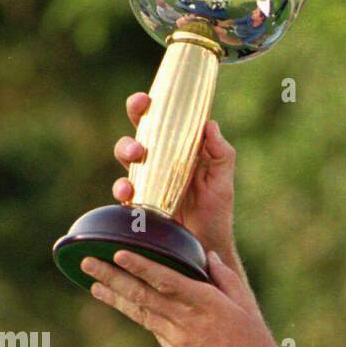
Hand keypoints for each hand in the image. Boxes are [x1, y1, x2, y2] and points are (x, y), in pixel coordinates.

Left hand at [80, 248, 286, 346]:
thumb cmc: (255, 346)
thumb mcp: (245, 306)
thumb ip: (225, 278)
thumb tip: (208, 256)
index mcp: (206, 303)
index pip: (166, 280)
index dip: (140, 266)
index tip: (117, 253)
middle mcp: (186, 321)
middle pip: (142, 296)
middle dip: (112, 277)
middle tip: (86, 261)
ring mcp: (177, 341)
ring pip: (140, 314)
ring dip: (114, 296)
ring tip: (92, 282)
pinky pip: (155, 330)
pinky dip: (140, 315)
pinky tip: (124, 303)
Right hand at [113, 93, 236, 262]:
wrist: (206, 247)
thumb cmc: (215, 213)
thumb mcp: (223, 182)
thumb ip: (221, 154)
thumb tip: (210, 124)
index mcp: (178, 150)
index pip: (162, 120)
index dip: (150, 106)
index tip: (147, 100)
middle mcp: (159, 161)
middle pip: (139, 130)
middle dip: (134, 121)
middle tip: (146, 114)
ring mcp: (146, 181)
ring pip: (126, 157)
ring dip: (126, 150)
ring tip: (136, 155)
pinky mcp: (138, 203)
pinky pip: (123, 192)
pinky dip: (122, 190)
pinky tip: (129, 193)